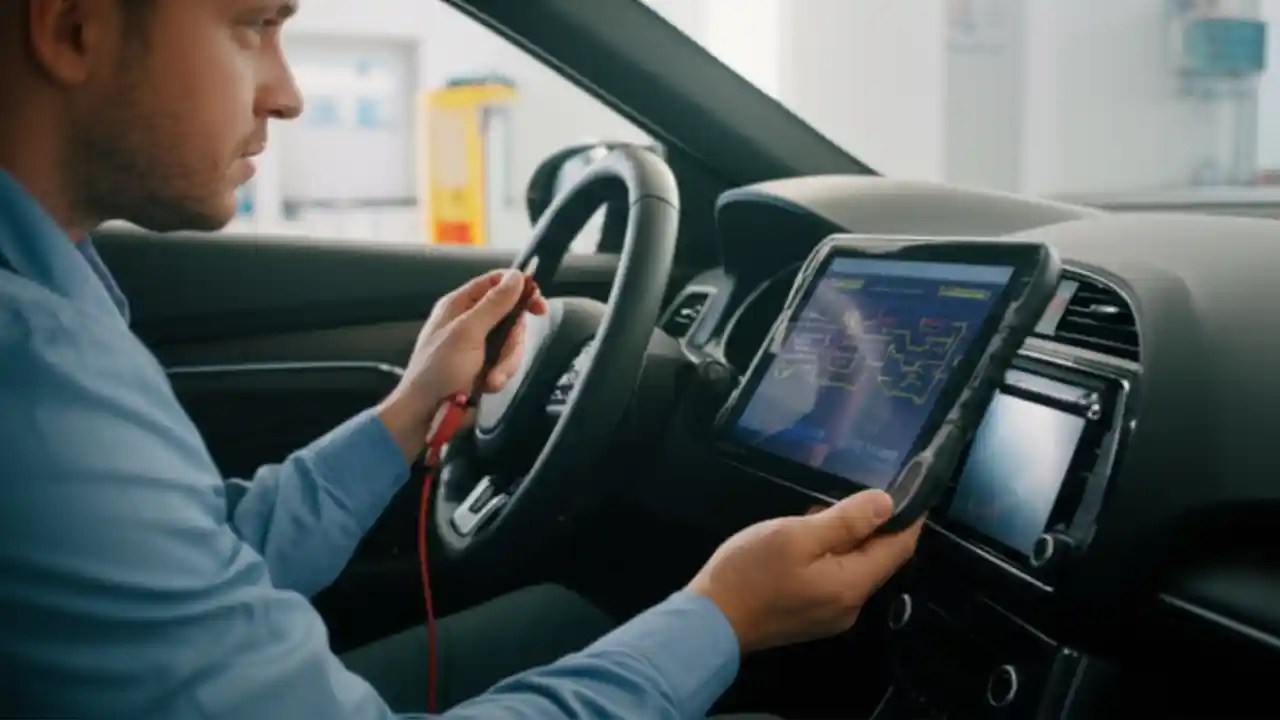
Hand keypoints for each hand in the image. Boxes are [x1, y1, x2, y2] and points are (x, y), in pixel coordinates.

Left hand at [377, 269, 548, 461]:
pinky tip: (489, 385)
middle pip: (511, 316)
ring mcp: (479, 345)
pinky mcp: (485, 365)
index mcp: (460, 305)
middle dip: (513, 339)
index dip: (519, 289)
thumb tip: (516, 277)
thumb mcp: (468, 332)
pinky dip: (502, 374)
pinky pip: (507, 362)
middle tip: (508, 350)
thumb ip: (494, 304)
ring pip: (512, 343)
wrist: (427, 413)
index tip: (538, 304)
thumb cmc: (437, 370)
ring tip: (493, 378)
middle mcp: (470, 321)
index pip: (495, 282)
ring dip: (507, 362)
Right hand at [687, 490, 921, 653]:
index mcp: (852, 585)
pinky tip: (803, 540)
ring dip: (845, 539)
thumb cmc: (750, 573)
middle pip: (878, 559)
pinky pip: (834, 580)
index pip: (899, 548)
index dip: (909, 517)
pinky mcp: (811, 618)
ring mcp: (830, 615)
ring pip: (854, 568)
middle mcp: (851, 606)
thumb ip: (845, 520)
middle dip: (870, 525)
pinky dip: (829, 556)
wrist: (708, 623)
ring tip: (816, 512)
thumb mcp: (795, 535)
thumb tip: (887, 503)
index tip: (910, 487)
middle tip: (847, 492)